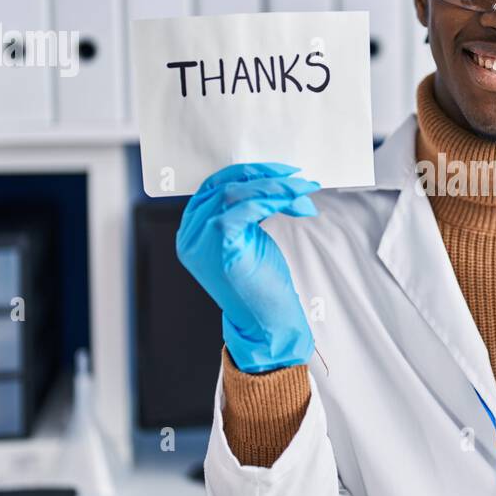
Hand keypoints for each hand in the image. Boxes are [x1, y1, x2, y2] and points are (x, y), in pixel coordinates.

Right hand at [177, 162, 319, 372]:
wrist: (265, 324)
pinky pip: (246, 208)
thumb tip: (269, 179)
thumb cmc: (260, 284)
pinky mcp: (220, 246)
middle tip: (297, 177)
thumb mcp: (249, 238)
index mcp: (192, 231)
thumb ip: (245, 211)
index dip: (248, 173)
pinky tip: (295, 203)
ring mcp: (200, 241)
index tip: (281, 171)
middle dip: (265, 176)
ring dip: (276, 188)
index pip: (214, 186)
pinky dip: (274, 200)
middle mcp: (190, 234)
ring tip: (304, 191)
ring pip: (236, 193)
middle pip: (224, 185)